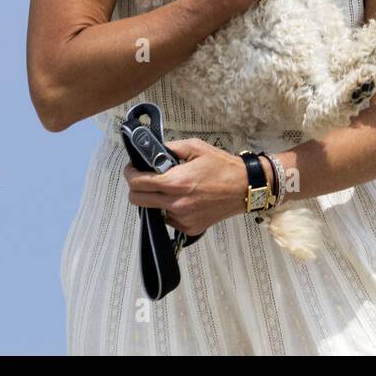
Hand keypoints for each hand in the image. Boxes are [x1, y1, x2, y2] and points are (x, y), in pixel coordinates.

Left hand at [122, 139, 262, 234]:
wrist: (244, 188)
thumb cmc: (221, 166)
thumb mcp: (195, 147)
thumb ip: (171, 148)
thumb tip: (153, 151)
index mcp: (176, 182)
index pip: (138, 183)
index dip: (130, 174)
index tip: (133, 169)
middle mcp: (176, 203)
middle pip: (137, 200)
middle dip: (136, 188)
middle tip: (145, 178)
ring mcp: (182, 219)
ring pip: (153, 210)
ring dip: (155, 199)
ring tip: (171, 188)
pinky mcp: (189, 228)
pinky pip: (168, 219)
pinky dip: (170, 209)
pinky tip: (184, 199)